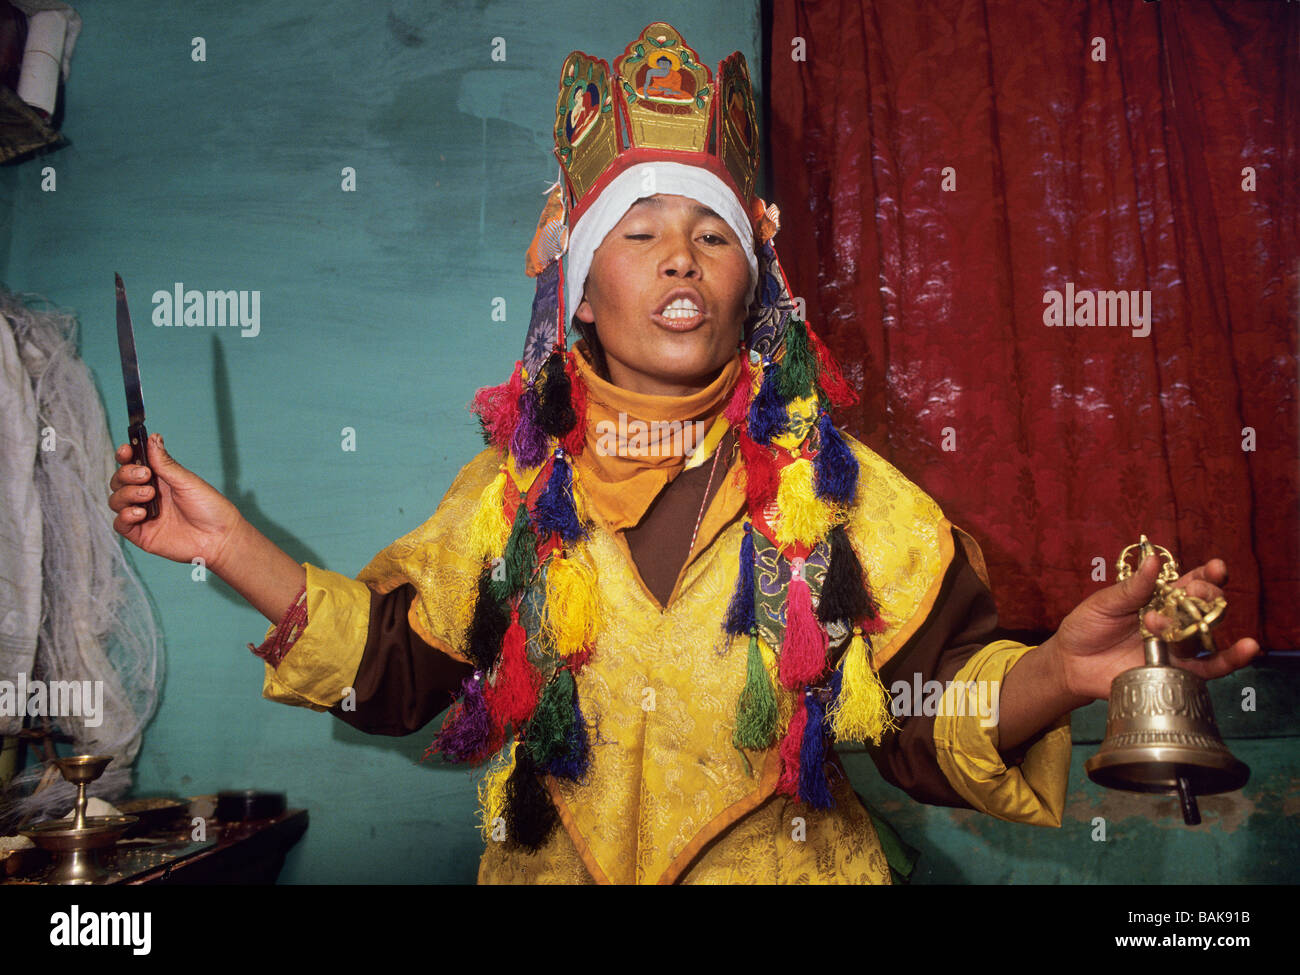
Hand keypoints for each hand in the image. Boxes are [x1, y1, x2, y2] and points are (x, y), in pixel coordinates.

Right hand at [109, 433, 243, 568]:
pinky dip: (125, 515)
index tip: (126, 449)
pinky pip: (120, 524)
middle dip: (126, 474)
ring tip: (149, 495)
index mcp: (158, 478)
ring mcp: (142, 514)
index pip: (132, 463)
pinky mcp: (141, 534)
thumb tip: (153, 437)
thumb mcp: (187, 481)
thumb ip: (165, 463)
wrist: (219, 538)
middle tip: (146, 476)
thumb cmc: (209, 507)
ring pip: (116, 499)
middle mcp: (147, 495)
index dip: (125, 455)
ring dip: (128, 493)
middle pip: (119, 480)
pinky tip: (141, 513)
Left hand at [1048, 554, 1261, 701]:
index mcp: (1158, 597)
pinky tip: (1249, 649)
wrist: (1072, 663)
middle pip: (1205, 605)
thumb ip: (1131, 588)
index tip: (1215, 567)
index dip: (1206, 574)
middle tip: (1198, 592)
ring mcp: (1177, 646)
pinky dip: (1231, 659)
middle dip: (1208, 595)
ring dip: (1208, 623)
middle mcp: (1174, 620)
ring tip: (1205, 616)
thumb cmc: (1087, 626)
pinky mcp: (1177, 672)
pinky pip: (1210, 667)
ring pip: (1207, 633)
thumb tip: (1153, 559)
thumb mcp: (1104, 603)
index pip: (1190, 582)